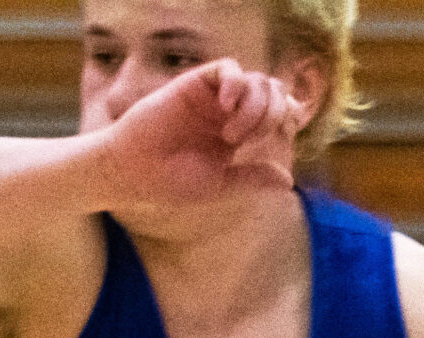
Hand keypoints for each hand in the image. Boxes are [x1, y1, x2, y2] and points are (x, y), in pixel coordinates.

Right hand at [89, 60, 306, 213]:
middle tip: (247, 141)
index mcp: (239, 132)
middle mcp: (228, 111)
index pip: (278, 109)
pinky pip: (228, 68)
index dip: (288, 117)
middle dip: (273, 114)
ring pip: (255, 80)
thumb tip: (289, 181)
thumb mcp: (220, 184)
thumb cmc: (171, 181)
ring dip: (255, 108)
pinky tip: (226, 109)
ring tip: (231, 135)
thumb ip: (253, 178)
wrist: (134, 171)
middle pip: (272, 90)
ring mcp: (212, 96)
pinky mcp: (194, 84)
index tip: (276, 140)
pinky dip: (236, 85)